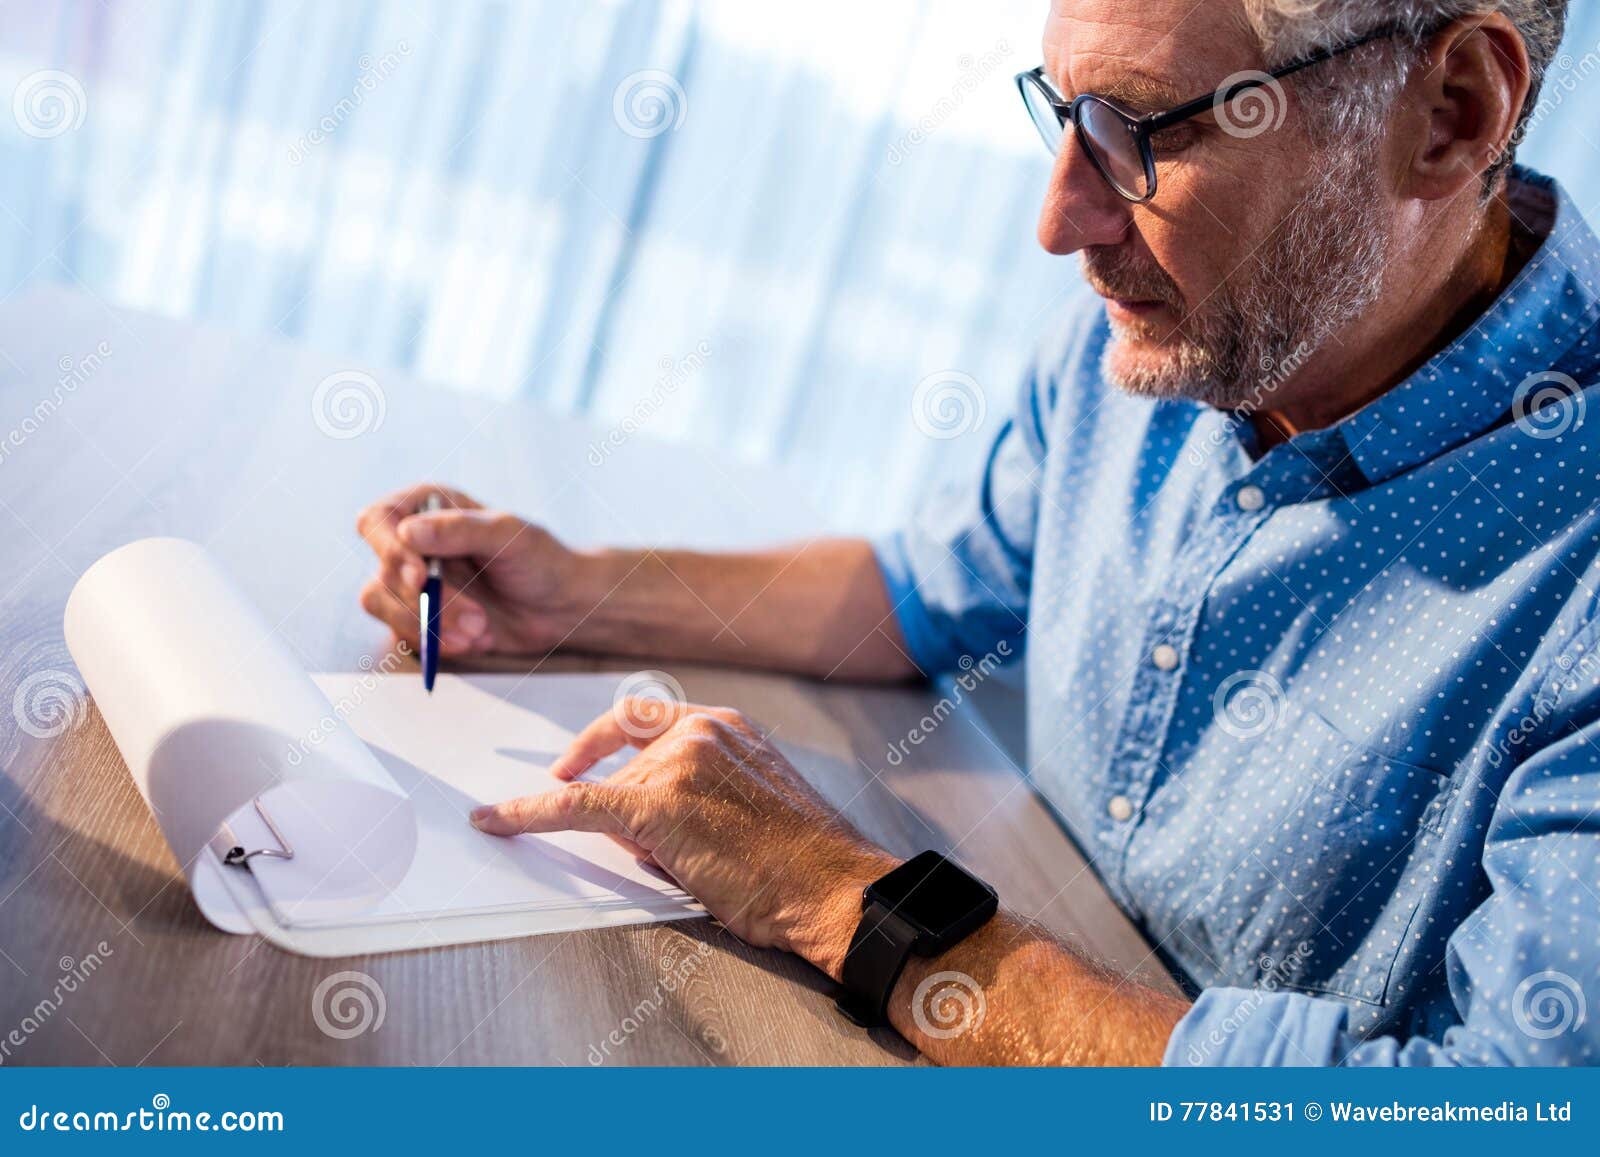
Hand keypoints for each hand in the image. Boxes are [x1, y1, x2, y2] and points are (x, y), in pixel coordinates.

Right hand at [355, 483, 589, 656]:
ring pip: (380, 603)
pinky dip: (435, 642)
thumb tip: (407, 532)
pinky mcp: (416, 615)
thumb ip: (460, 529)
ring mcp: (410, 581)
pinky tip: (474, 641)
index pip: (377, 521)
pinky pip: (401, 631)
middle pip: (382, 570)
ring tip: (480, 632)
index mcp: (427, 506)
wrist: (560, 607)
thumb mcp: (509, 536)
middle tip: (477, 620)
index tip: (420, 577)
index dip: (390, 550)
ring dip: (428, 626)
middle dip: (428, 602)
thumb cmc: (540, 560)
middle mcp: (411, 542)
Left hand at [469, 699, 898, 978]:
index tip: (573, 762)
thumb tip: (631, 813)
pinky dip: (528, 814)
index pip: (642, 717)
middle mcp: (698, 732)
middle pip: (625, 769)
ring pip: (615, 800)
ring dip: (638, 840)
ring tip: (700, 865)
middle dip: (633, 814)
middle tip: (668, 851)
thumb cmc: (803, 860)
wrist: (831, 887)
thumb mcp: (753, 799)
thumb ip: (699, 787)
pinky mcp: (656, 808)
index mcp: (725, 725)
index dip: (599, 740)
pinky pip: (574, 808)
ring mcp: (676, 766)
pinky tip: (497, 821)